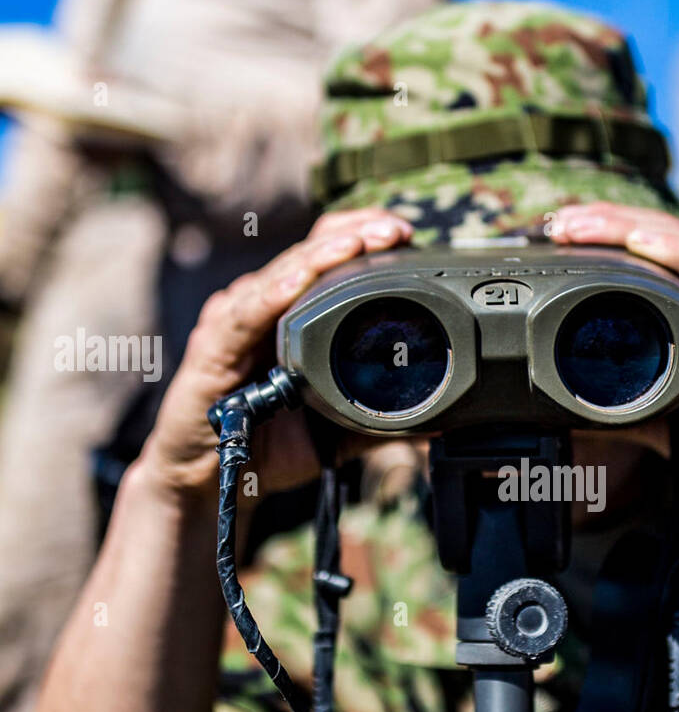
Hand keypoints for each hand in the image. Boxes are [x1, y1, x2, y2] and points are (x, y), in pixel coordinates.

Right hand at [141, 209, 412, 500]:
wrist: (210, 482)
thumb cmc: (266, 445)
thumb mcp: (337, 431)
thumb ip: (381, 419)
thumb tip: (435, 424)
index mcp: (291, 315)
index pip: (328, 258)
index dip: (366, 239)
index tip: (407, 235)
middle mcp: (263, 307)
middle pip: (309, 251)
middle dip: (356, 234)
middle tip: (395, 230)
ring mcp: (236, 323)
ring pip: (281, 274)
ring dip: (321, 255)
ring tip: (358, 243)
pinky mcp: (212, 348)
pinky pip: (244, 316)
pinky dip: (272, 296)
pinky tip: (296, 285)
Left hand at [548, 204, 678, 489]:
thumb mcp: (654, 406)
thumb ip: (613, 396)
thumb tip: (561, 408)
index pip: (651, 246)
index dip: (605, 232)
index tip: (556, 233)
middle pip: (660, 233)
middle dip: (605, 221)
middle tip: (555, 221)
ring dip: (627, 228)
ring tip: (581, 224)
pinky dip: (677, 255)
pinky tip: (642, 243)